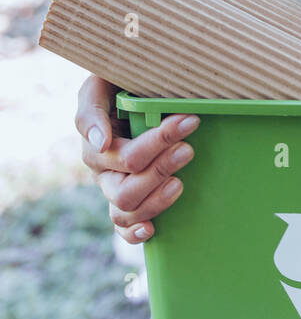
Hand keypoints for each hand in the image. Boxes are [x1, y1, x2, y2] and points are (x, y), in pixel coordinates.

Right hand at [75, 74, 199, 243]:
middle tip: (188, 149)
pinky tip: (152, 229)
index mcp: (96, 144)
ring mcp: (114, 189)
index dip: (159, 141)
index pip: (126, 155)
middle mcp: (103, 172)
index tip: (190, 120)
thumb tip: (101, 140)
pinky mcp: (127, 203)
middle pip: (126, 189)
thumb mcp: (100, 85)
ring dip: (155, 201)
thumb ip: (92, 110)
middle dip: (160, 169)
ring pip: (126, 211)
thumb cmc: (117, 84)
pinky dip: (134, 234)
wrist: (128, 89)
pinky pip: (123, 229)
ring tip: (180, 183)